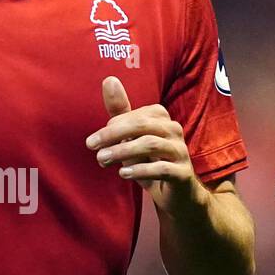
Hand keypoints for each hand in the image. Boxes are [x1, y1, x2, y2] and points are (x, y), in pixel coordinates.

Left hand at [85, 76, 205, 217]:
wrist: (176, 195)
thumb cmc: (150, 162)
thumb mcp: (132, 138)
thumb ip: (120, 112)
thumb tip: (108, 79)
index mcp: (161, 118)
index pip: (134, 115)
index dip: (112, 126)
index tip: (94, 141)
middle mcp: (173, 130)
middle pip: (142, 125)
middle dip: (113, 135)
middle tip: (92, 146)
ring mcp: (180, 152)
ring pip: (151, 145)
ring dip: (122, 151)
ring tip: (102, 160)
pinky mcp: (183, 173)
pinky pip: (162, 169)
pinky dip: (140, 170)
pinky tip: (123, 173)